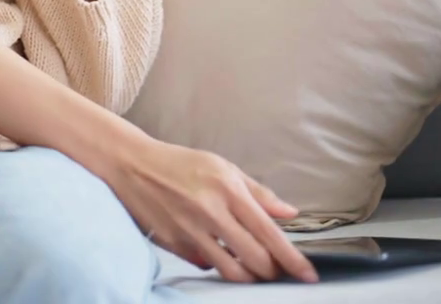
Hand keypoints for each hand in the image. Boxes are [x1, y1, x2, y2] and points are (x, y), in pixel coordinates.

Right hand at [102, 136, 317, 283]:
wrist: (131, 165)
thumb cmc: (180, 164)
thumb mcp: (222, 167)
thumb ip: (258, 193)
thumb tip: (290, 214)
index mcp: (228, 190)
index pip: (269, 233)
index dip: (293, 259)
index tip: (308, 275)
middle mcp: (210, 212)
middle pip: (255, 259)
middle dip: (272, 271)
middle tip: (276, 269)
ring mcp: (190, 231)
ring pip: (231, 271)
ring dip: (248, 276)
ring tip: (252, 268)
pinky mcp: (173, 244)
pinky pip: (205, 265)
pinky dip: (217, 264)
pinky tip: (218, 253)